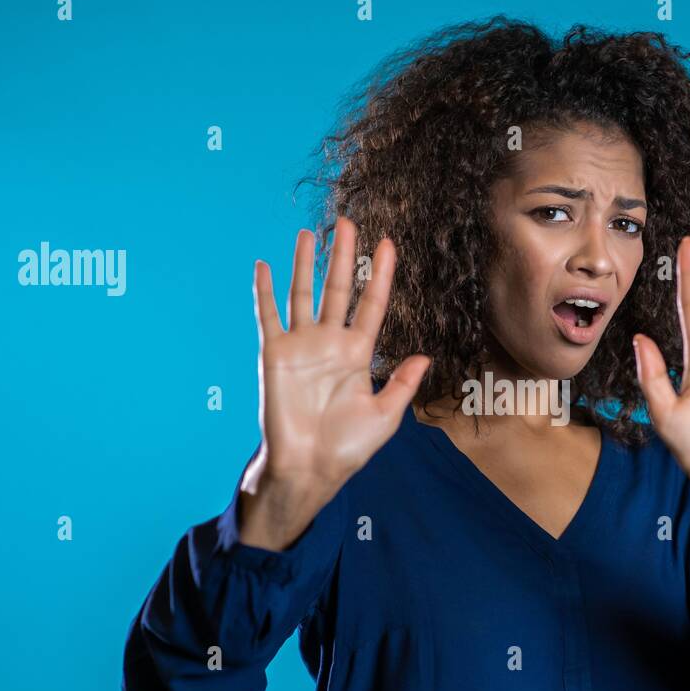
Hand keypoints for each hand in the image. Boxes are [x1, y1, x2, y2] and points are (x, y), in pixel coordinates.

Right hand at [251, 216, 429, 498]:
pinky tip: (264, 266)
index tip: (388, 245)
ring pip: (303, 294)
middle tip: (347, 222)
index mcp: (358, 354)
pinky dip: (264, 292)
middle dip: (343, 256)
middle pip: (338, 289)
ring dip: (305, 264)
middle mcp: (329, 343)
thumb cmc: (348, 447)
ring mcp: (301, 346)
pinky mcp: (275, 354)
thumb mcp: (385, 415)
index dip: (380, 274)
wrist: (310, 468)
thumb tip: (425, 355)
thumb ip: (402, 383)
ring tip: (309, 233)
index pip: (372, 304)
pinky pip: (268, 316)